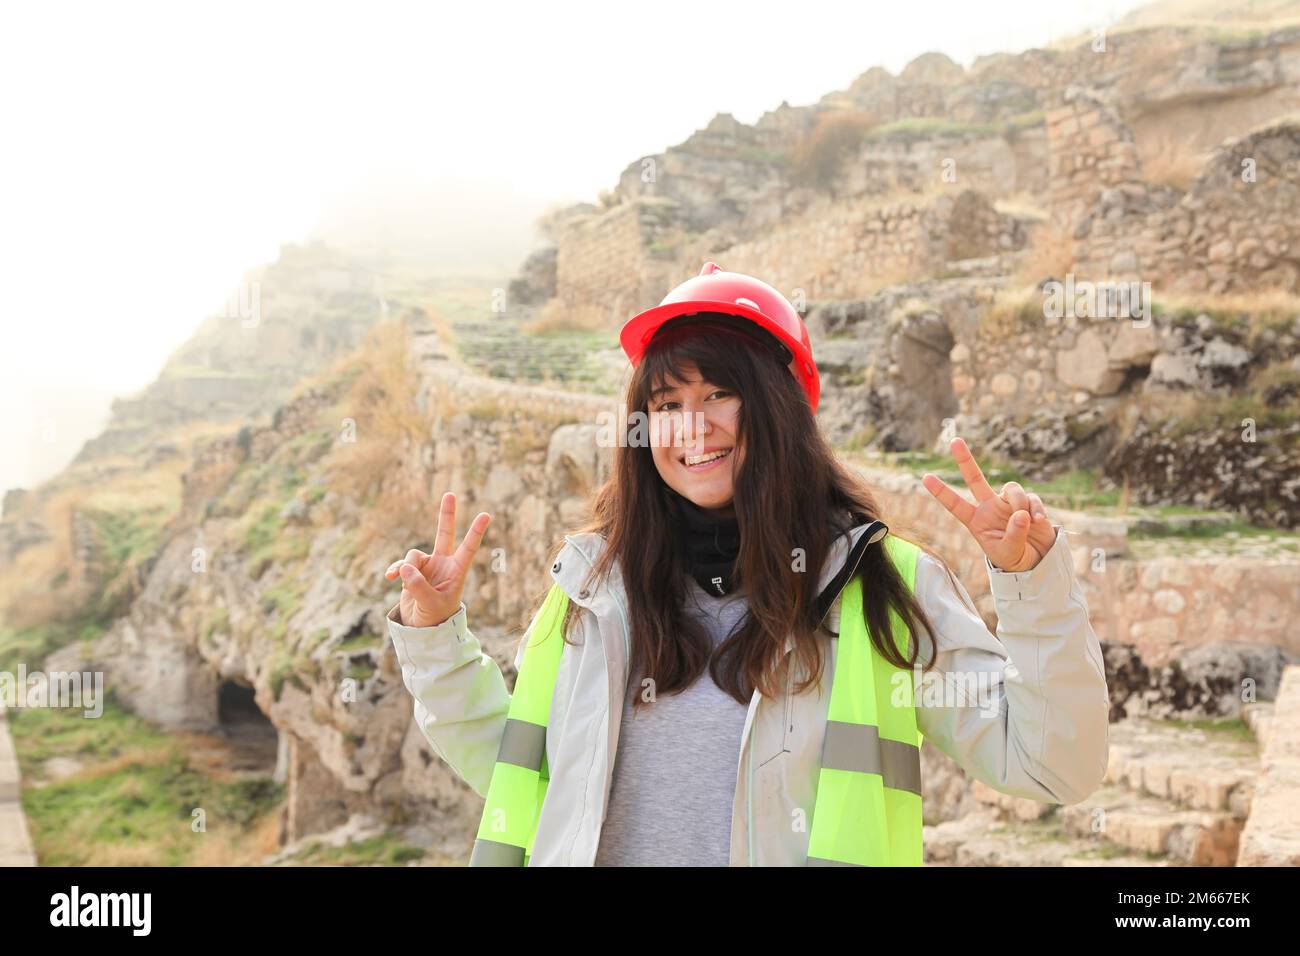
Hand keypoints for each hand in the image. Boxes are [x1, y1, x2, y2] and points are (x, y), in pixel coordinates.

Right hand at [384, 492, 490, 626]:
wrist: (422, 629)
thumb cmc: (436, 617)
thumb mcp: (430, 604)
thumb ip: (419, 586)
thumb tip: (405, 567)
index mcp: (456, 571)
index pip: (468, 548)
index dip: (476, 532)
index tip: (486, 515)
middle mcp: (443, 564)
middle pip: (444, 534)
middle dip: (446, 515)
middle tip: (450, 494)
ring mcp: (427, 566)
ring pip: (414, 555)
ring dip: (407, 567)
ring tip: (405, 584)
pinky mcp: (412, 572)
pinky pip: (402, 565)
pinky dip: (396, 570)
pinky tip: (390, 578)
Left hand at [920, 438, 1056, 572]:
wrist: (1037, 560)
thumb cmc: (1015, 558)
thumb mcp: (1009, 553)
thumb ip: (1014, 535)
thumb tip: (1021, 514)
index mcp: (976, 520)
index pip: (956, 504)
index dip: (941, 491)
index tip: (925, 478)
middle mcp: (989, 507)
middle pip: (975, 478)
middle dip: (965, 459)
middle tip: (954, 440)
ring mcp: (1008, 502)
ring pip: (1011, 488)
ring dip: (1020, 503)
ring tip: (1028, 522)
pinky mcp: (1027, 502)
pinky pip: (1031, 497)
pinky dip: (1036, 508)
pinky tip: (1039, 521)